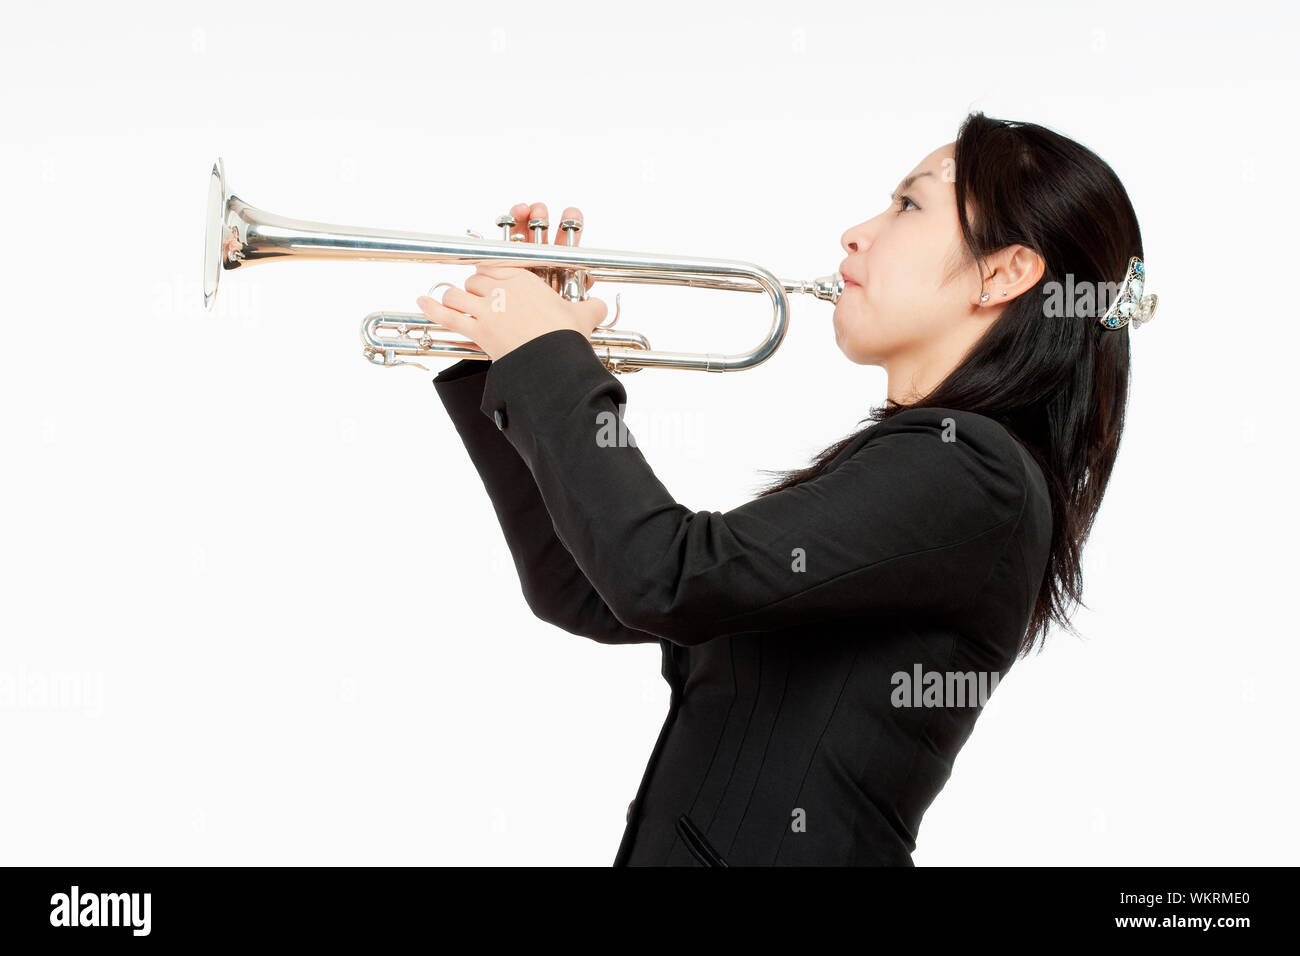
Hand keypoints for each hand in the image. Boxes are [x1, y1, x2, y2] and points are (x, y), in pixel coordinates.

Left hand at [415, 201, 606, 361]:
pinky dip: (431, 309)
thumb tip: (601, 307)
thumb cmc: (566, 337)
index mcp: (524, 279)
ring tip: (453, 303)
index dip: (490, 274)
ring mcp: (486, 309)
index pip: (496, 267)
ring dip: (454, 299)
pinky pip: (446, 316)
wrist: (554, 360)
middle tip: (478, 300)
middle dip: (474, 290)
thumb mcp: (583, 317)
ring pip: (458, 294)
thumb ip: (591, 308)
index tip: (490, 279)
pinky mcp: (477, 330)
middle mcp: (501, 289)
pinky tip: (421, 302)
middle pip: (475, 280)